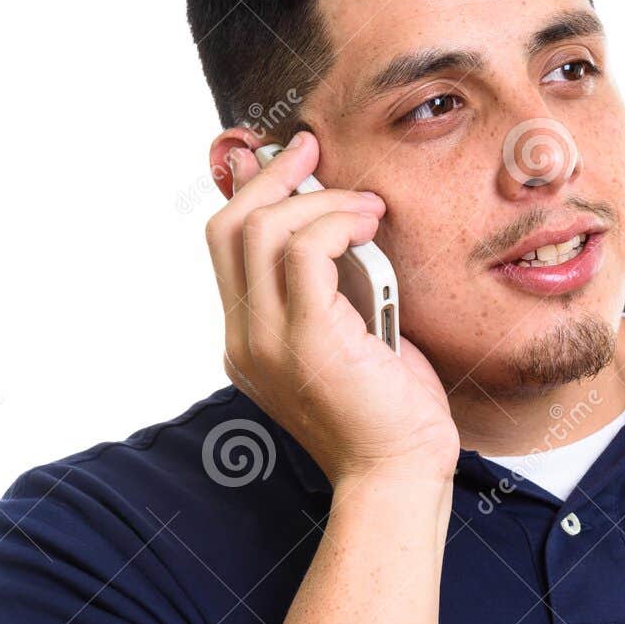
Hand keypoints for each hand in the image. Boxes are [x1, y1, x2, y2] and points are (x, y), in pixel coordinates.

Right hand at [206, 132, 459, 485]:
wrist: (398, 474)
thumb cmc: (389, 414)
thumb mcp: (354, 341)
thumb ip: (336, 292)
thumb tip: (341, 230)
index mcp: (249, 340)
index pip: (226, 245)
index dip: (252, 191)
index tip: (293, 160)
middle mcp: (245, 339)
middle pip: (230, 226)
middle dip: (271, 176)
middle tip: (315, 149)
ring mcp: (268, 341)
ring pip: (263, 230)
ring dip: (318, 201)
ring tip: (365, 206)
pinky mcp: (308, 341)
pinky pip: (303, 251)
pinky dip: (336, 223)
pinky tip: (369, 225)